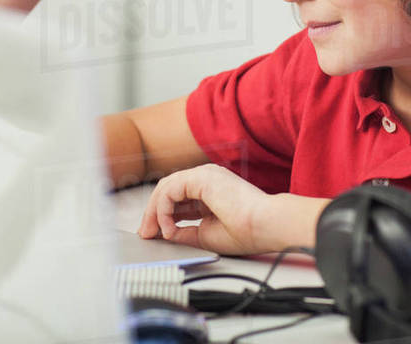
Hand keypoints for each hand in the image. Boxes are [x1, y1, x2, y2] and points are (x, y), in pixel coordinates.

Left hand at [137, 164, 275, 254]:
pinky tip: (168, 228)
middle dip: (153, 213)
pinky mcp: (201, 177)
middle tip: (145, 234)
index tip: (154, 234)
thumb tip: (166, 234)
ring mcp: (203, 175)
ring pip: (166, 188)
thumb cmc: (246, 231)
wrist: (265, 226)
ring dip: (154, 211)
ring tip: (151, 232)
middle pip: (168, 191)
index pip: (178, 199)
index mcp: (210, 190)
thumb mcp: (206, 235)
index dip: (163, 216)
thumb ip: (185, 232)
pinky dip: (164, 210)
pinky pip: (171, 190)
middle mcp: (205, 179)